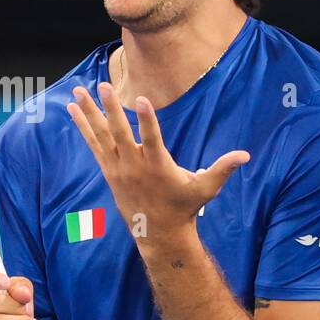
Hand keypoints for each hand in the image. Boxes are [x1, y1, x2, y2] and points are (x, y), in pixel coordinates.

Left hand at [66, 82, 249, 245]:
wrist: (158, 233)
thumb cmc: (183, 208)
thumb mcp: (206, 189)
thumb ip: (222, 169)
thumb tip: (245, 155)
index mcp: (158, 166)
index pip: (152, 139)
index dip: (148, 119)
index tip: (142, 98)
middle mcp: (134, 166)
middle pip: (120, 133)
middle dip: (111, 109)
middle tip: (102, 86)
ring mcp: (118, 168)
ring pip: (102, 136)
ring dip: (90, 113)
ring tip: (78, 91)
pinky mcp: (109, 171)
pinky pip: (94, 145)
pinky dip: (84, 127)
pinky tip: (74, 110)